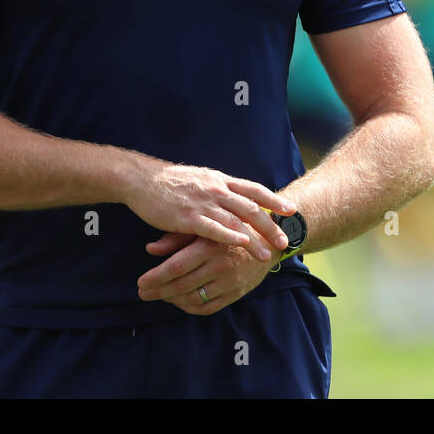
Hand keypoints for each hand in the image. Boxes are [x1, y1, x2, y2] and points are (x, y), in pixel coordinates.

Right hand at [125, 161, 293, 262]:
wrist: (142, 180)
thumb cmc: (172, 183)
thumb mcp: (202, 180)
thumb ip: (220, 189)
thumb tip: (238, 197)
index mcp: (221, 180)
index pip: (254, 189)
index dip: (274, 200)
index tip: (291, 211)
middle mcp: (216, 189)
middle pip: (251, 207)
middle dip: (271, 225)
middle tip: (286, 240)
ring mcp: (203, 202)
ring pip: (236, 220)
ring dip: (255, 238)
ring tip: (268, 253)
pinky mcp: (187, 216)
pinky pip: (213, 227)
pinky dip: (230, 236)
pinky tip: (241, 244)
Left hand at [137, 231, 277, 314]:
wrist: (269, 238)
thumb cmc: (231, 227)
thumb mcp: (204, 226)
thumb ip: (176, 238)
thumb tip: (150, 249)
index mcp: (211, 245)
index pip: (176, 266)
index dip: (156, 277)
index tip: (140, 282)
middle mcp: (221, 265)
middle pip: (182, 285)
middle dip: (158, 291)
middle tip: (143, 292)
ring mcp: (230, 282)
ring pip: (193, 298)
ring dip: (172, 300)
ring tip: (160, 295)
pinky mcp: (238, 293)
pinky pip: (208, 307)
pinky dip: (190, 307)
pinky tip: (180, 301)